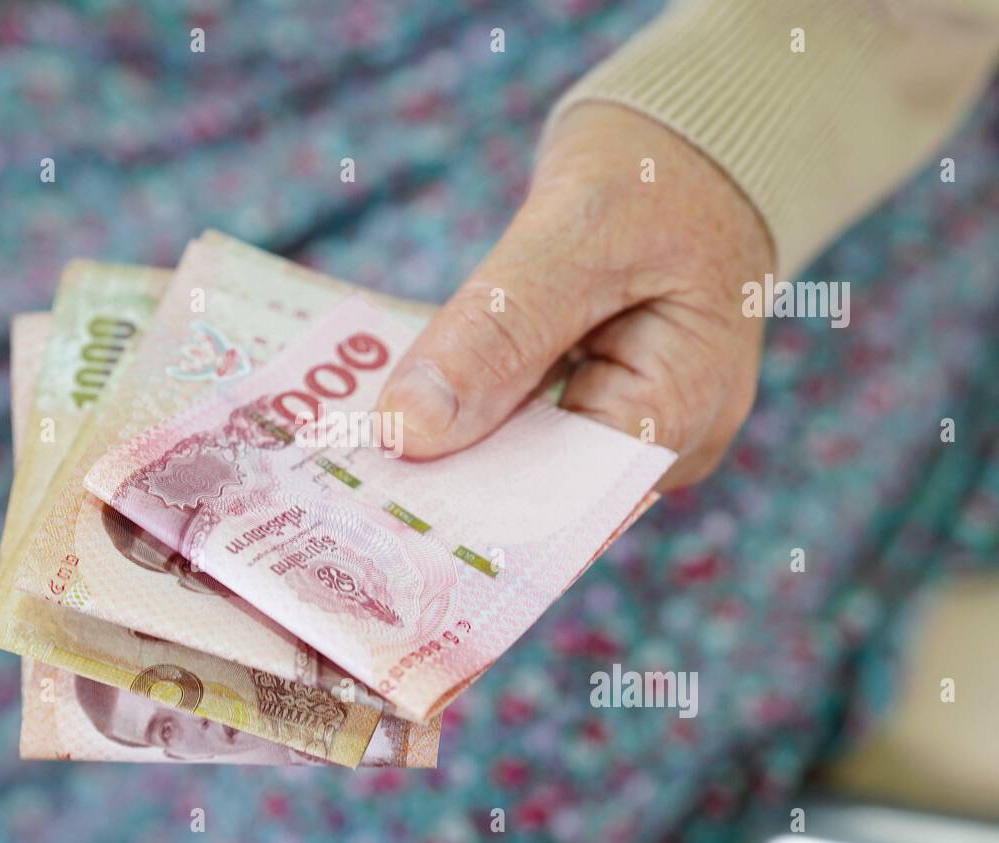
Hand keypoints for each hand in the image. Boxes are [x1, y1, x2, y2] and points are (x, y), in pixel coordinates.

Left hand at [376, 103, 773, 489]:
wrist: (696, 136)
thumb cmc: (657, 173)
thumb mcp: (573, 234)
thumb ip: (495, 333)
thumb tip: (407, 429)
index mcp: (683, 413)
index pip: (561, 497)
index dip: (467, 501)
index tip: (378, 492)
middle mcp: (667, 441)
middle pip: (541, 486)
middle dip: (450, 471)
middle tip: (351, 465)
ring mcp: (635, 424)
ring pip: (525, 456)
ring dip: (452, 440)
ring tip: (364, 442)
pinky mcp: (600, 400)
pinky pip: (527, 421)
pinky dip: (472, 406)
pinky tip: (408, 403)